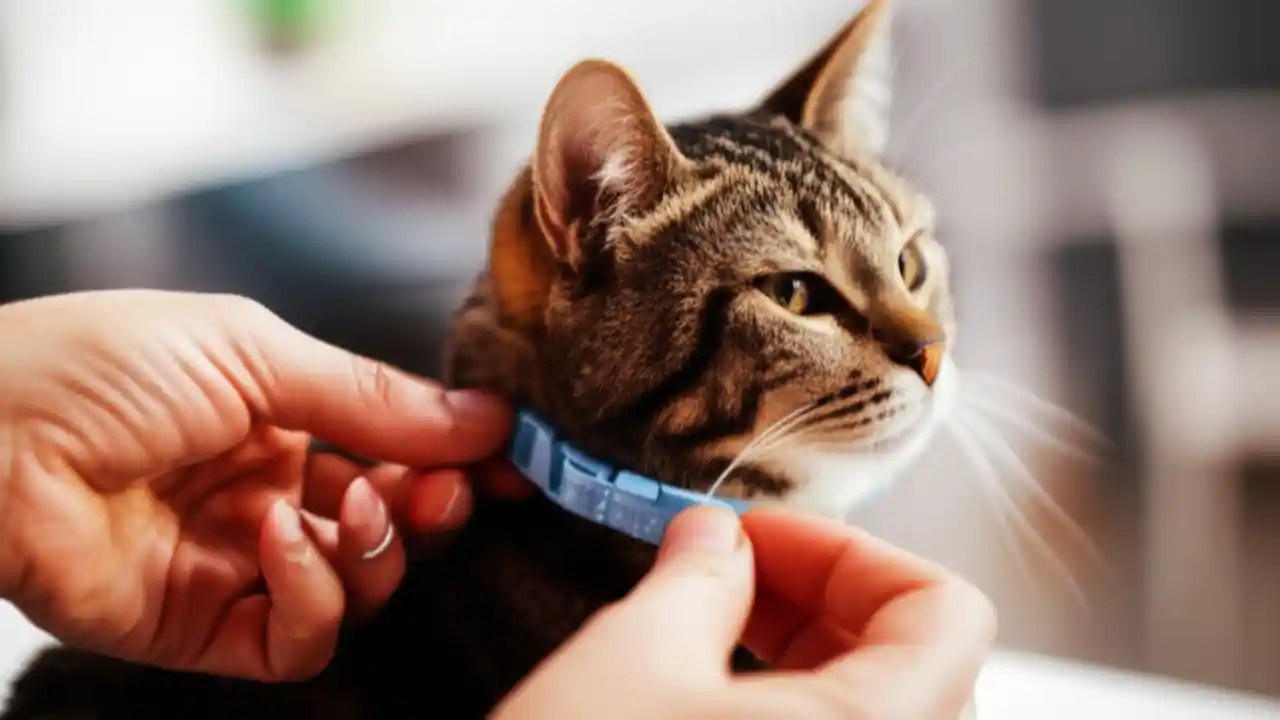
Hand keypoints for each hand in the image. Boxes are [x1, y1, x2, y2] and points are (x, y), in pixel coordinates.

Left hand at [0, 290, 524, 680]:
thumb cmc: (100, 366)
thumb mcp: (253, 352)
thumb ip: (372, 397)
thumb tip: (487, 419)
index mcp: (281, 418)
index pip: (396, 450)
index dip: (456, 460)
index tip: (514, 464)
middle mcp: (270, 493)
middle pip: (392, 525)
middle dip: (430, 508)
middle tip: (442, 489)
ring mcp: (241, 564)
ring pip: (361, 587)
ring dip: (373, 550)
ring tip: (346, 505)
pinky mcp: (207, 628)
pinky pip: (301, 638)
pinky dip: (314, 596)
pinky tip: (280, 542)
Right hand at [493, 507, 995, 718]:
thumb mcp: (632, 661)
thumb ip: (696, 579)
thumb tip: (714, 539)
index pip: (945, 611)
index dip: (848, 553)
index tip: (760, 537)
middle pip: (914, 664)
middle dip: (814, 599)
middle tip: (728, 573)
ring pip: (868, 719)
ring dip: (796, 658)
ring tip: (704, 633)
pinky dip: (780, 718)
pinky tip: (701, 703)